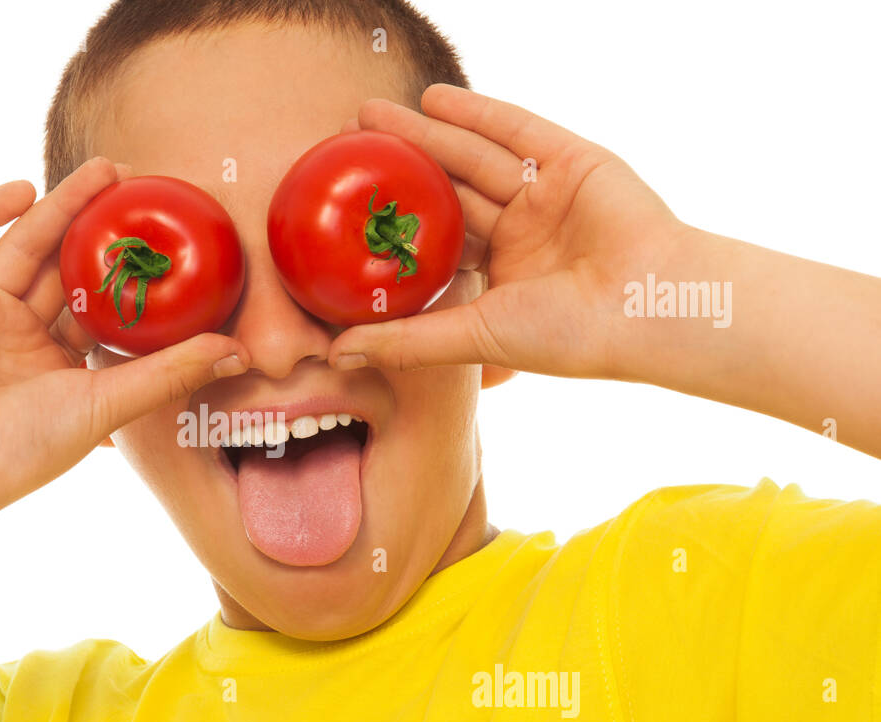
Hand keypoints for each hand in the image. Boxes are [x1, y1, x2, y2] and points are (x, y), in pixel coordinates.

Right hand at [0, 157, 248, 522]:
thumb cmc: (24, 448)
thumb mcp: (108, 405)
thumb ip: (169, 374)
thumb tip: (239, 354)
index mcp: (58, 366)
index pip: (99, 307)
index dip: (129, 272)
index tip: (167, 237)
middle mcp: (19, 335)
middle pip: (64, 267)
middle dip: (99, 226)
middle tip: (139, 183)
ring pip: (24, 246)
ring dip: (59, 205)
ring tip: (104, 170)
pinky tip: (23, 187)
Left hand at [328, 84, 692, 378]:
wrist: (650, 308)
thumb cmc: (570, 336)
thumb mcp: (473, 337)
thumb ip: (407, 340)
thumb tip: (335, 356)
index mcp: (501, 273)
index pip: (436, 240)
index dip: (391, 223)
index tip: (340, 210)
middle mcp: (521, 230)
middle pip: (446, 189)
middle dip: (397, 167)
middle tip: (345, 145)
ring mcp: (547, 194)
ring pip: (472, 156)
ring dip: (422, 133)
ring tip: (370, 114)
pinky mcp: (572, 161)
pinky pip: (515, 130)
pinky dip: (475, 113)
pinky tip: (431, 101)